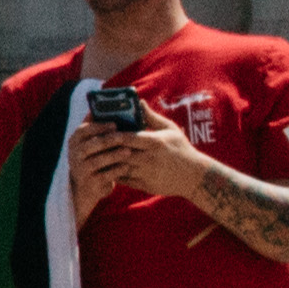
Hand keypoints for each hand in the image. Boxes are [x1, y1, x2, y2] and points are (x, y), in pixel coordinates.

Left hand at [72, 117, 211, 210]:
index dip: (112, 135)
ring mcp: (146, 173)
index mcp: (155, 142)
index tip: (102, 131)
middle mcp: (149, 158)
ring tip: (95, 156)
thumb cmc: (182, 149)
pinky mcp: (144, 186)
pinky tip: (106, 168)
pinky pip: (123, 180)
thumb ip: (151, 117)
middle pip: (119, 153)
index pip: (127, 138)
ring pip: (119, 168)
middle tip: (93, 144)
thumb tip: (138, 102)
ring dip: (107, 162)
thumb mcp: (170, 130)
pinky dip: (113, 174)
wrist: (195, 177)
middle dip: (106, 149)